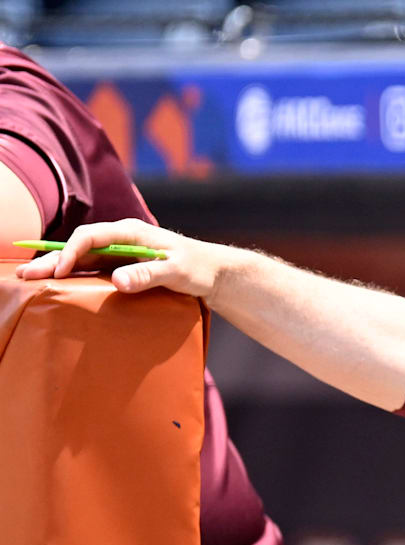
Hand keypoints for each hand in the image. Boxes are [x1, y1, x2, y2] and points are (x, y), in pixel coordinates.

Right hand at [14, 218, 240, 299]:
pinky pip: (91, 269)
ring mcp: (120, 253)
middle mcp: (121, 239)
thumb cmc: (198, 268)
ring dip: (56, 268)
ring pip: (81, 258)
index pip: (91, 236)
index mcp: (131, 232)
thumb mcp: (177, 271)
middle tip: (23, 274)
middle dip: (51, 259)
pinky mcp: (122, 266)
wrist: (213, 273)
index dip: (71, 252)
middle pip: (78, 246)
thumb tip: (118, 281)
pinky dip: (72, 275)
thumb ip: (149, 274)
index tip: (59, 272)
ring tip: (29, 280)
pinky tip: (55, 285)